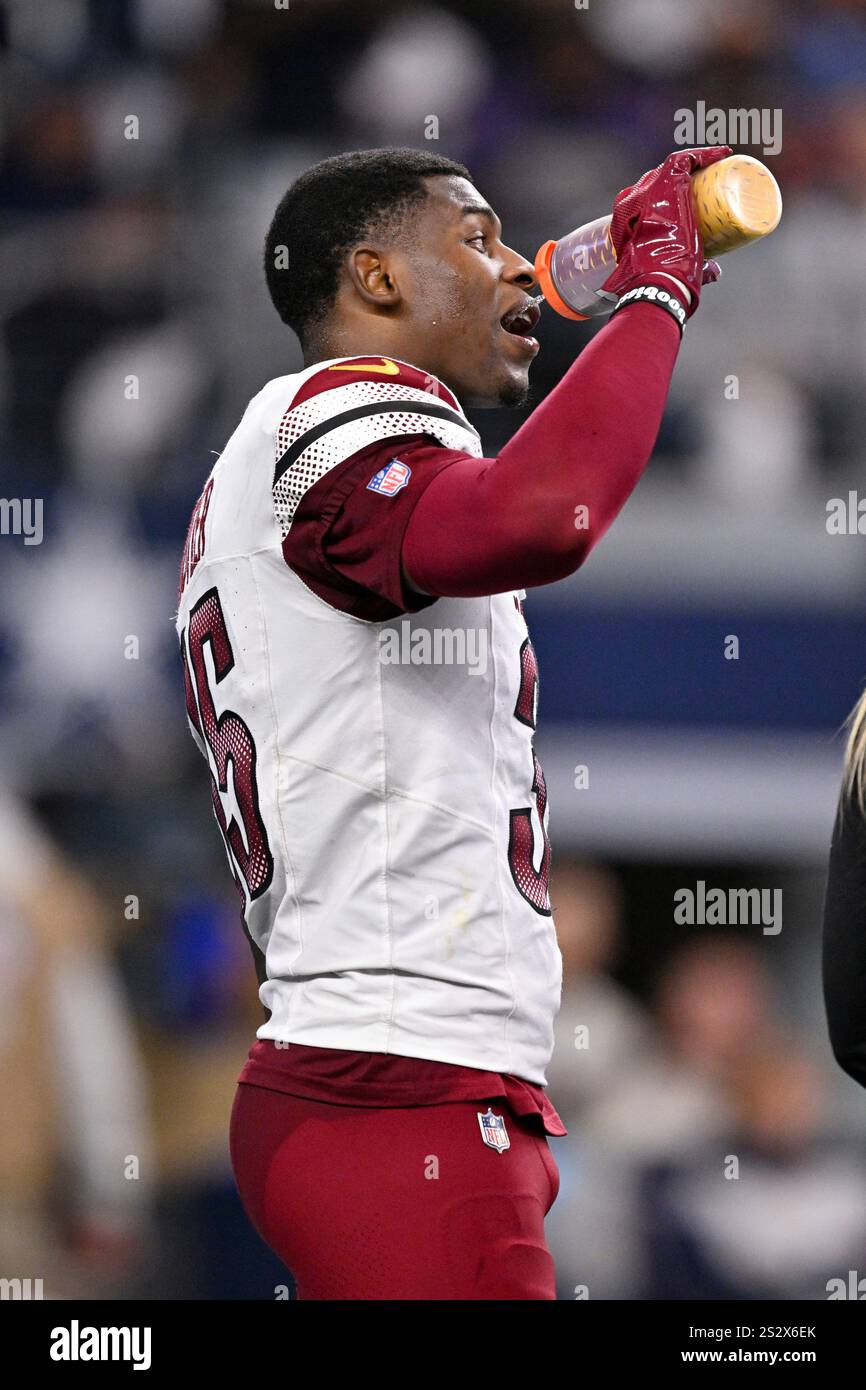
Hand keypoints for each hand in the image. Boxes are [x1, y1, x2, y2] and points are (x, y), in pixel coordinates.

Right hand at [601, 146, 731, 316]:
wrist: (656, 280)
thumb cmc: (659, 281)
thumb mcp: (670, 269)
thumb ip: (695, 271)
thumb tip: (714, 272)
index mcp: (628, 221)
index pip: (648, 200)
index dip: (669, 196)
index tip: (694, 199)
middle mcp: (632, 202)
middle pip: (660, 181)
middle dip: (683, 180)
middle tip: (709, 186)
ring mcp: (648, 191)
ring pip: (671, 169)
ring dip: (694, 165)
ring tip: (717, 169)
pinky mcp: (665, 183)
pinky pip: (684, 160)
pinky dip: (703, 154)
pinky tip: (721, 154)